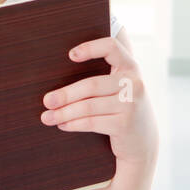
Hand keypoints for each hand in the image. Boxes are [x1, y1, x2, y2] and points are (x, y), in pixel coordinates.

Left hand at [39, 34, 156, 166]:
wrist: (142, 142)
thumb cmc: (121, 109)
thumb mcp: (119, 88)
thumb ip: (103, 75)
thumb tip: (59, 71)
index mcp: (130, 66)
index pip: (111, 47)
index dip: (90, 48)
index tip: (70, 55)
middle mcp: (134, 83)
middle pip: (92, 85)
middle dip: (65, 94)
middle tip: (46, 101)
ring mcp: (131, 104)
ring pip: (88, 106)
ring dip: (64, 112)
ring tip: (47, 117)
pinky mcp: (125, 124)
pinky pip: (91, 122)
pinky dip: (73, 124)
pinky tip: (62, 124)